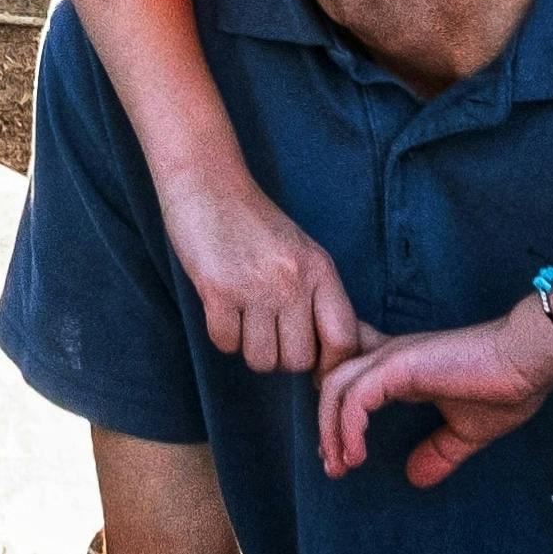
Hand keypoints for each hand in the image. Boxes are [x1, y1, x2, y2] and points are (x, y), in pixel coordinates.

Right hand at [162, 169, 369, 378]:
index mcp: (320, 270)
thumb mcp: (302, 253)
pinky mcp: (218, 290)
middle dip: (283, 357)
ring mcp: (256, 287)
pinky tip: (222, 309)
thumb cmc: (256, 224)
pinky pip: (226, 344)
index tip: (316, 368)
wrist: (209, 184)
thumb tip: (332, 354)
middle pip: (299, 360)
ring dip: (250, 348)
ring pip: (262, 360)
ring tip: (244, 318)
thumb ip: (318, 296)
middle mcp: (293, 281)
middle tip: (268, 332)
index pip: (343, 339)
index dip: (331, 365)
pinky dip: (223, 336)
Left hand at [317, 304, 552, 486]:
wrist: (530, 361)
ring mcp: (392, 359)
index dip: (337, 416)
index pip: (350, 383)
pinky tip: (357, 455)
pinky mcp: (400, 365)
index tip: (343, 457)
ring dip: (330, 431)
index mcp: (401, 369)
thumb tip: (416, 479)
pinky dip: (348, 427)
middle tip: (334, 469)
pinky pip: (356, 396)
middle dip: (325, 428)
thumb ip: (439, 451)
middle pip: (332, 385)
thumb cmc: (505, 387)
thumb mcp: (467, 431)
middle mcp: (389, 358)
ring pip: (335, 388)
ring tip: (341, 466)